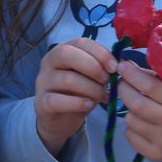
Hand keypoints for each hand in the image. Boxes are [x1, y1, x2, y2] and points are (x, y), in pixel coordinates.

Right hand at [35, 38, 116, 155]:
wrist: (60, 120)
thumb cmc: (78, 93)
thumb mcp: (91, 78)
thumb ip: (100, 69)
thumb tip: (119, 66)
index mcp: (62, 50)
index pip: (80, 42)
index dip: (100, 52)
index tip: (115, 67)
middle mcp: (49, 62)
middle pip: (66, 54)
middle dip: (92, 66)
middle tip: (106, 80)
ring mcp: (43, 82)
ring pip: (66, 78)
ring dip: (90, 88)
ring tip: (102, 96)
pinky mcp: (41, 102)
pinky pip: (57, 100)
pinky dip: (77, 103)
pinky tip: (89, 105)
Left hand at [117, 60, 161, 161]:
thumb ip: (160, 75)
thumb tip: (130, 66)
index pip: (150, 86)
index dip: (131, 75)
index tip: (122, 67)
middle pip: (137, 104)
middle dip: (123, 90)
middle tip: (122, 83)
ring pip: (131, 120)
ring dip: (128, 109)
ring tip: (137, 106)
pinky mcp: (156, 155)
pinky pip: (130, 136)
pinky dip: (130, 127)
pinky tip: (141, 123)